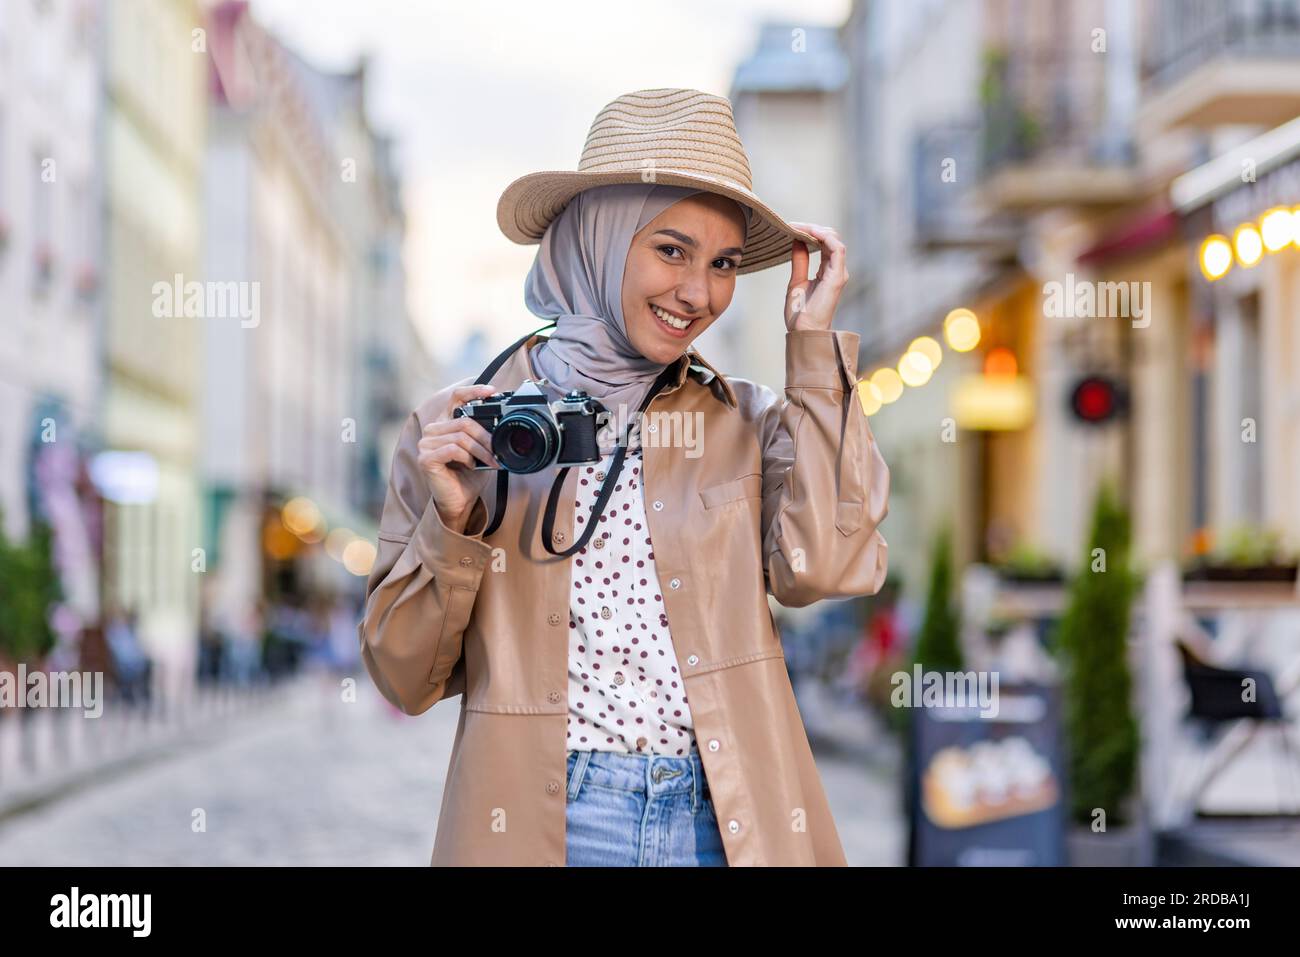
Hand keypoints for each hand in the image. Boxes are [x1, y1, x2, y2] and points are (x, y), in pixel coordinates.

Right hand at [417, 384, 501, 530]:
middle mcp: (432, 430)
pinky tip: (471, 466)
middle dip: (486, 437)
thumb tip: (501, 422)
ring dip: (481, 451)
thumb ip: (483, 434)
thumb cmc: (468, 476)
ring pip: (461, 437)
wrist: (460, 501)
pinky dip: (467, 458)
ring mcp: (426, 444)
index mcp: (444, 423)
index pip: (455, 398)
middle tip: (497, 451)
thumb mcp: (479, 450)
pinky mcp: (426, 459)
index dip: (473, 391)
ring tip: (490, 462)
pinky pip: (453, 450)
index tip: (491, 391)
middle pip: (464, 421)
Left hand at [784, 222, 847, 332]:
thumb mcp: (796, 280)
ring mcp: (839, 273)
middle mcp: (836, 270)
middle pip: (830, 238)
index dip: (810, 231)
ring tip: (799, 227)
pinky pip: (837, 249)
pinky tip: (810, 233)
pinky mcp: (837, 277)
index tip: (792, 226)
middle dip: (812, 228)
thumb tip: (797, 239)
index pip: (824, 243)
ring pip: (835, 240)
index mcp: (828, 271)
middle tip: (793, 225)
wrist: (803, 331)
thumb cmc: (800, 313)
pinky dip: (825, 238)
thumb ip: (799, 260)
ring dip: (817, 230)